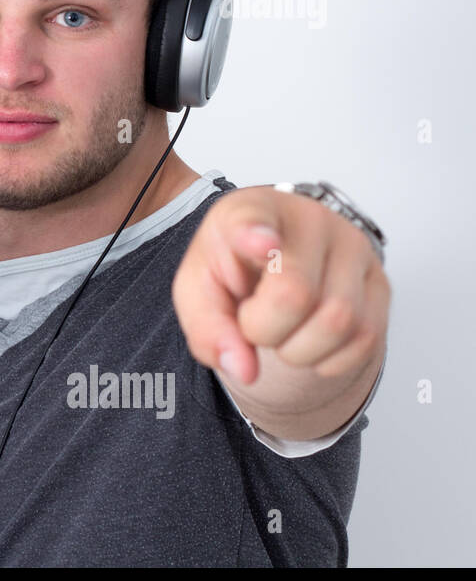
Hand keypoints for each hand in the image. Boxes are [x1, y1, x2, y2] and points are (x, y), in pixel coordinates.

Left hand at [172, 186, 389, 386]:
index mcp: (249, 210)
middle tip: (253, 319)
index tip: (262, 243)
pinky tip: (309, 338)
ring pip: (339, 323)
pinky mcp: (380, 280)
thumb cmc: (234, 267)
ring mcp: (352, 247)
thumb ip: (207, 329)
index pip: (252, 219)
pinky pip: (365, 339)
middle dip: (265, 331)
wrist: (274, 262)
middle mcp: (309, 220)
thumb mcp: (199, 291)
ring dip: (300, 350)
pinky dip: (331, 358)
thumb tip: (244, 370)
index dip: (255, 233)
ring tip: (282, 329)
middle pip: (294, 296)